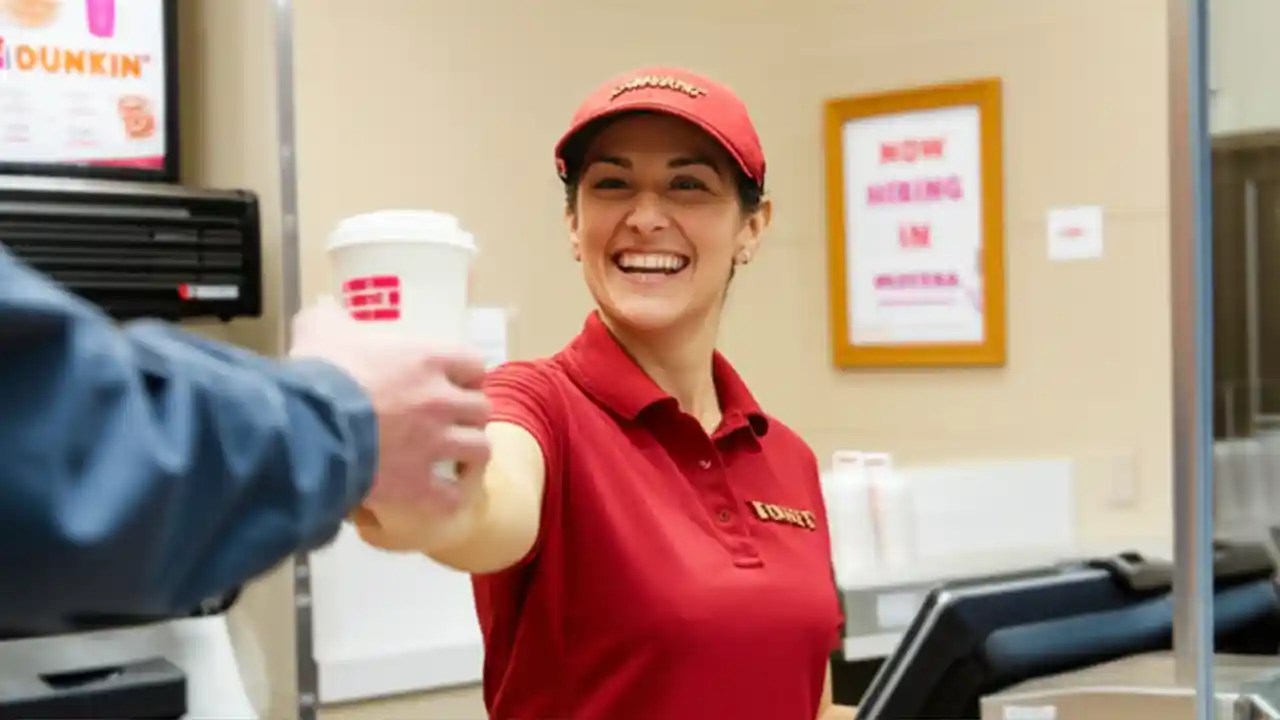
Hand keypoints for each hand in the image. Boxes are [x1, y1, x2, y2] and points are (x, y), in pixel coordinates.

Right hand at [289, 297, 491, 517]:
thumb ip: (330, 317)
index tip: (456, 379)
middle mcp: (441, 401)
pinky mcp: (417, 483)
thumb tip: (325, 308)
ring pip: (479, 450)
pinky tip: (440, 495)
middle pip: (481, 408)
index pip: (474, 363)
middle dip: (470, 413)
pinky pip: (449, 496)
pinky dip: (448, 497)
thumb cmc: (320, 371)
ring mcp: (434, 444)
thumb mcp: (321, 328)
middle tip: (454, 418)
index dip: (467, 373)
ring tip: (457, 456)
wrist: (308, 426)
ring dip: (470, 452)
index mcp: (427, 360)